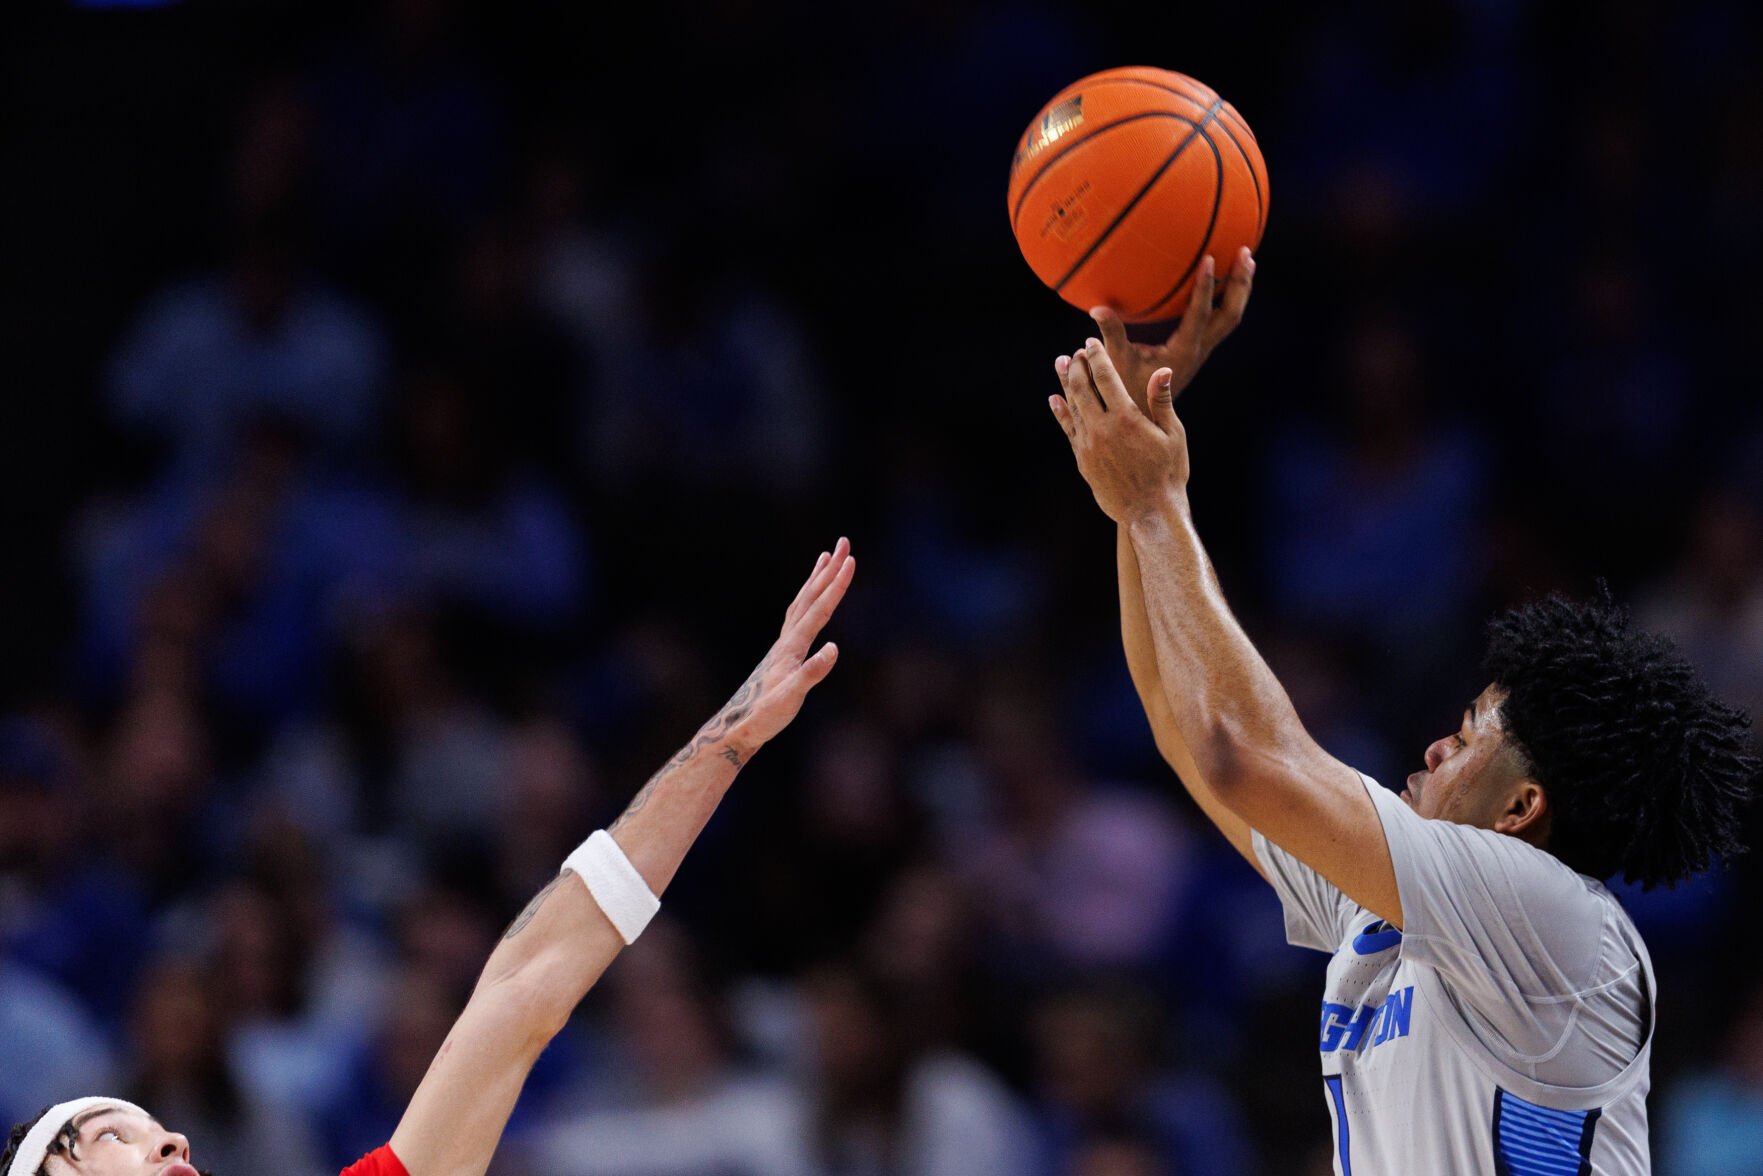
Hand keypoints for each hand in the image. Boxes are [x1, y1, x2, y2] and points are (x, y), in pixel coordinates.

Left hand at [722, 538, 854, 757]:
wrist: (741, 724)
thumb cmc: (767, 714)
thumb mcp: (792, 697)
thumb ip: (812, 673)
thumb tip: (834, 649)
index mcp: (792, 646)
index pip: (819, 609)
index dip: (836, 585)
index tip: (851, 560)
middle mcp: (787, 638)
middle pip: (811, 596)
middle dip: (829, 569)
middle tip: (844, 542)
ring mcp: (784, 642)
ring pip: (802, 601)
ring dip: (816, 578)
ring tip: (826, 556)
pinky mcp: (784, 650)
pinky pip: (798, 613)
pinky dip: (808, 598)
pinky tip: (813, 598)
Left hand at [1049, 339, 1187, 524]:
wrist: (1149, 512)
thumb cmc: (1168, 473)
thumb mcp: (1173, 435)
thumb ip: (1162, 401)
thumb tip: (1162, 369)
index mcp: (1127, 418)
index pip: (1105, 377)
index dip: (1097, 357)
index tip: (1090, 342)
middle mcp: (1102, 429)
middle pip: (1082, 388)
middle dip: (1077, 365)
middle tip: (1076, 352)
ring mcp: (1088, 445)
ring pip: (1072, 406)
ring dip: (1065, 383)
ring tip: (1061, 363)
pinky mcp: (1082, 460)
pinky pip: (1068, 430)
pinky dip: (1061, 412)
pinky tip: (1055, 399)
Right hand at [1090, 248, 1255, 412]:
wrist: (1146, 417)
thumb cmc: (1128, 392)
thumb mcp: (1117, 363)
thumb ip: (1111, 335)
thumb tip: (1097, 309)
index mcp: (1183, 351)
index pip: (1200, 314)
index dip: (1206, 286)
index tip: (1209, 259)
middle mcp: (1198, 350)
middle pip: (1230, 314)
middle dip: (1240, 283)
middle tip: (1246, 253)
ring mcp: (1201, 350)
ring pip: (1229, 317)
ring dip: (1239, 288)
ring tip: (1246, 259)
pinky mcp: (1197, 349)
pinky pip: (1219, 320)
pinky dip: (1226, 298)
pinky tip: (1224, 281)